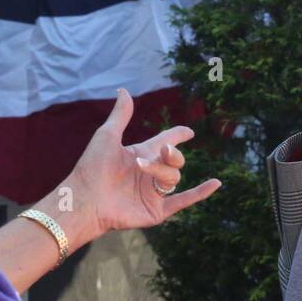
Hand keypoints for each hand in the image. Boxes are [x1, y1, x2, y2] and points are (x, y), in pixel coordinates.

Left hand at [66, 88, 220, 241]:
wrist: (85, 199)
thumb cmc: (91, 168)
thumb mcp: (107, 136)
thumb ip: (121, 115)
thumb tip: (124, 90)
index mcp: (140, 155)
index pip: (165, 142)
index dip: (178, 135)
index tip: (188, 132)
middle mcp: (150, 174)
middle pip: (175, 159)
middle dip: (172, 153)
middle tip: (163, 150)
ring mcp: (154, 192)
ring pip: (174, 176)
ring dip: (161, 170)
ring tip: (141, 168)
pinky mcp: (157, 210)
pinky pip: (184, 200)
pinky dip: (201, 193)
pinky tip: (216, 183)